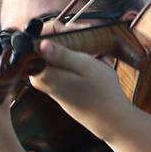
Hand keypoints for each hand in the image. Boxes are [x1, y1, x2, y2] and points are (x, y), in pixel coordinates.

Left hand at [29, 22, 129, 136]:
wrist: (111, 120)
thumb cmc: (101, 93)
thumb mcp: (84, 66)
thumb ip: (61, 53)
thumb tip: (39, 43)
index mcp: (43, 73)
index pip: (40, 41)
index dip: (58, 31)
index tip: (77, 31)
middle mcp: (42, 79)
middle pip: (47, 47)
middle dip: (69, 39)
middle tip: (89, 38)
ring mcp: (50, 84)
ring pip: (58, 56)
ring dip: (76, 49)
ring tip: (94, 53)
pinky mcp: (59, 88)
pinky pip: (63, 66)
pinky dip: (78, 61)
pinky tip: (93, 63)